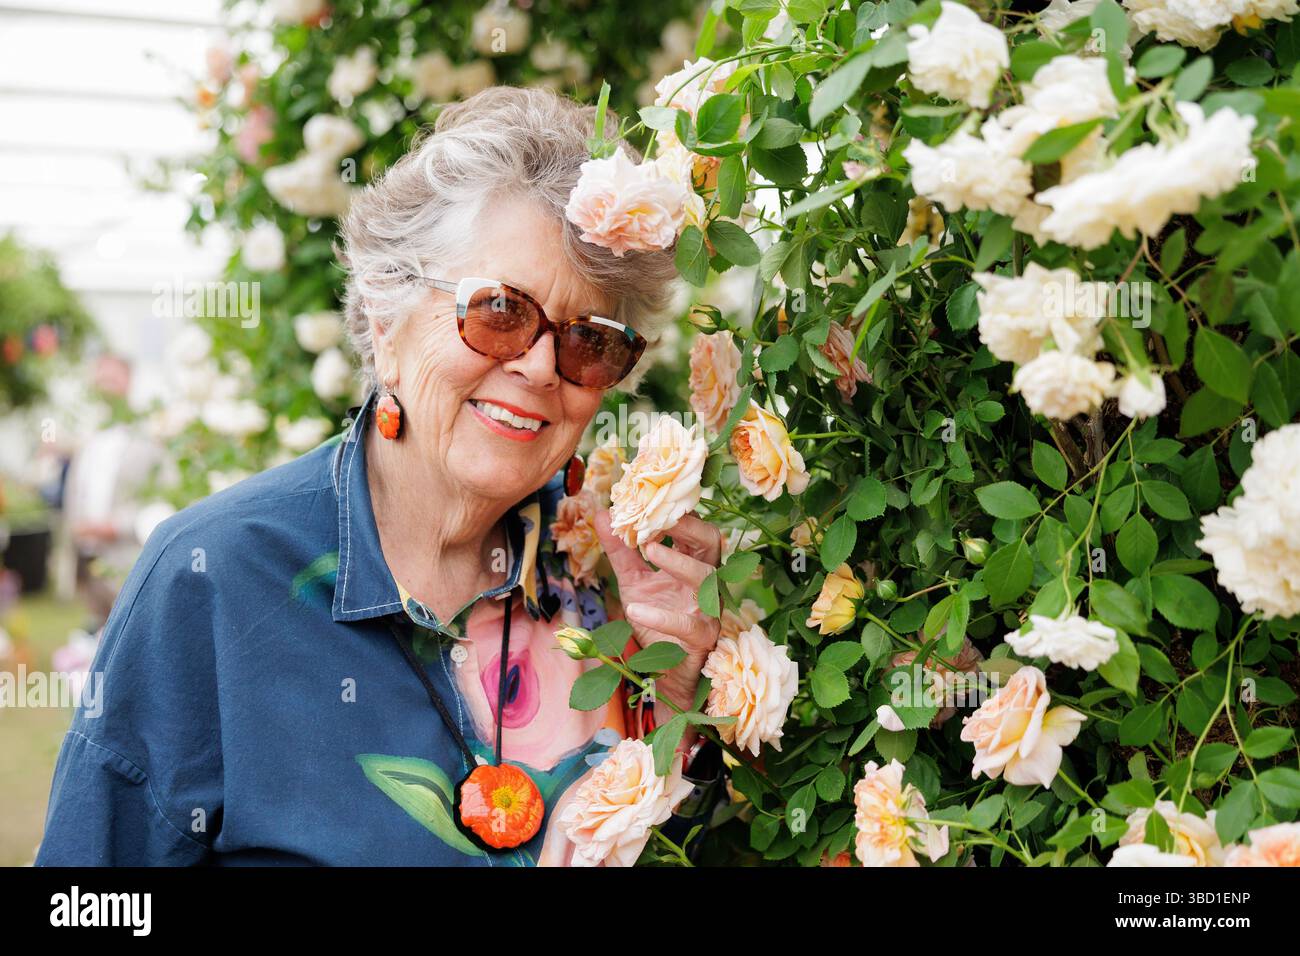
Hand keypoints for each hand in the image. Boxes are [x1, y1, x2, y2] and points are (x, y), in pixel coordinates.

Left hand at [594, 510, 722, 715]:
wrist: (665, 671)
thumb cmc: (656, 618)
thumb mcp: (633, 581)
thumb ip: (620, 550)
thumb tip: (600, 513)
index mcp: (693, 563)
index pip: (694, 528)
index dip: (675, 513)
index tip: (647, 503)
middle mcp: (705, 582)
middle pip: (712, 542)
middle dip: (689, 526)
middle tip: (658, 518)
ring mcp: (707, 610)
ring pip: (705, 578)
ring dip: (677, 561)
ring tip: (649, 549)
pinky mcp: (702, 638)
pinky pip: (688, 624)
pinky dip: (661, 616)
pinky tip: (634, 609)